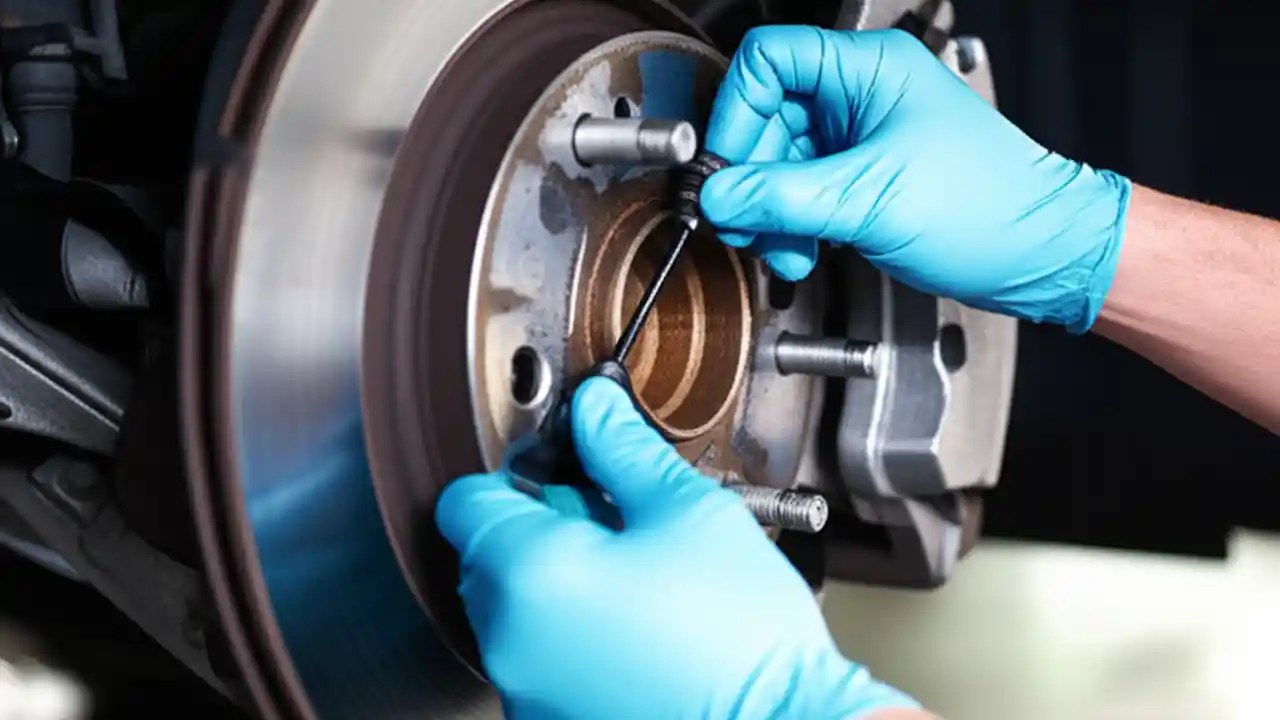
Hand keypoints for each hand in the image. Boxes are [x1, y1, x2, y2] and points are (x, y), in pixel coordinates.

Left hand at [436, 377, 917, 718]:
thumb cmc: (741, 640)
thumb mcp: (688, 513)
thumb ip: (623, 450)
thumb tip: (595, 409)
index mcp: (531, 574)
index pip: (465, 502)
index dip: (514, 471)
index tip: (557, 468)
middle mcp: (510, 641)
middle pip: (487, 556)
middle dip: (540, 527)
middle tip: (611, 519)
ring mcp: (527, 693)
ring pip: (513, 612)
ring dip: (556, 584)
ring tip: (634, 578)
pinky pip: (540, 662)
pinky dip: (570, 637)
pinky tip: (634, 628)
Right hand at [699, 26, 1131, 331]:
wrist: (1037, 254)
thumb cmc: (988, 206)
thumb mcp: (868, 199)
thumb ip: (781, 198)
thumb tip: (716, 194)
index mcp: (867, 68)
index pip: (767, 62)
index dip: (737, 115)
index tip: (728, 167)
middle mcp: (859, 94)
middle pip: (766, 119)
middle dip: (752, 180)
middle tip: (744, 221)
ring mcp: (859, 136)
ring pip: (779, 162)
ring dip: (770, 212)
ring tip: (783, 247)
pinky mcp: (860, 176)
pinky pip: (801, 192)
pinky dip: (791, 225)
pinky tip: (802, 250)